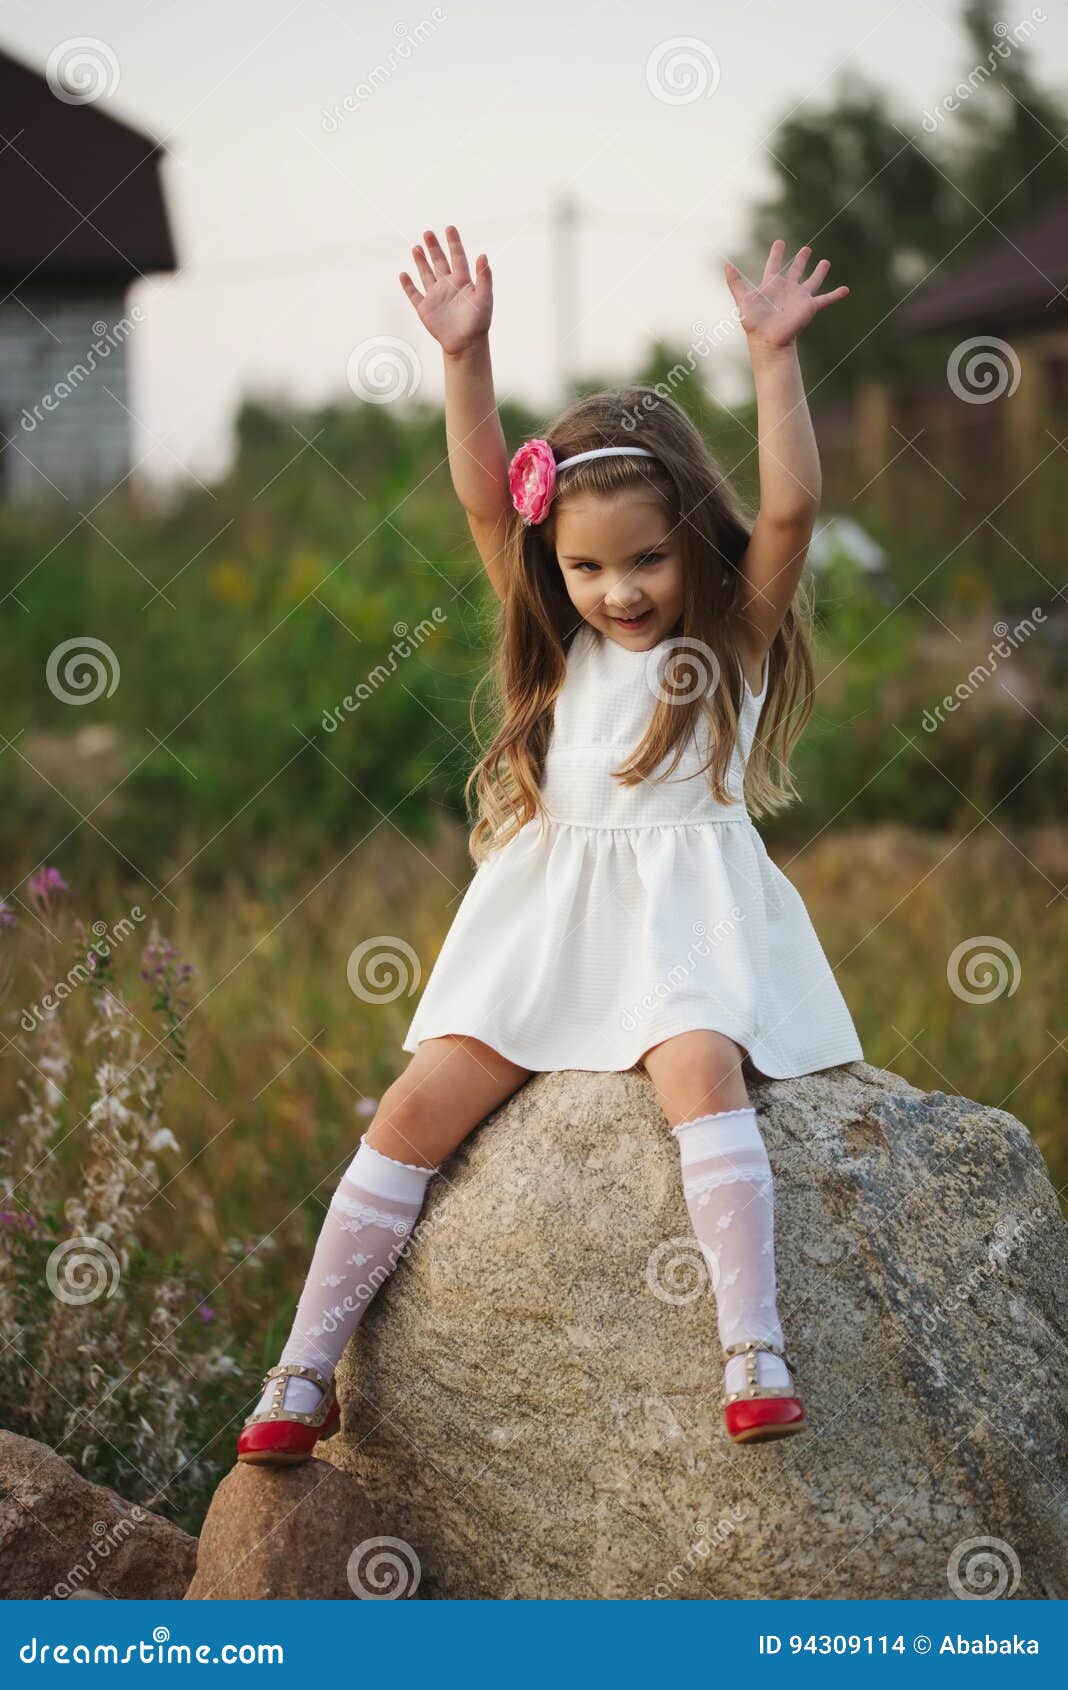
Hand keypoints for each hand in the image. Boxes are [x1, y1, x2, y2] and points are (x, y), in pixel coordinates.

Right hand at [399, 224, 492, 355]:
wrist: (466, 345)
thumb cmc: (479, 322)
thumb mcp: (484, 298)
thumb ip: (484, 277)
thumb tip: (483, 255)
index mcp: (462, 281)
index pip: (457, 257)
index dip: (454, 243)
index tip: (449, 228)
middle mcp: (448, 286)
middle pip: (439, 262)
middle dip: (433, 247)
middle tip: (428, 233)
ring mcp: (436, 296)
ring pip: (426, 274)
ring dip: (421, 261)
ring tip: (416, 247)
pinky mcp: (425, 308)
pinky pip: (414, 294)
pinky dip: (408, 285)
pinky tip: (404, 274)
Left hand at [724, 238, 848, 348]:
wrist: (768, 340)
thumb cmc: (753, 322)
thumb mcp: (742, 299)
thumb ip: (735, 281)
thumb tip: (726, 264)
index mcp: (772, 285)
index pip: (774, 264)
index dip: (777, 253)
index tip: (779, 242)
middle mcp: (787, 289)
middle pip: (796, 270)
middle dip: (801, 260)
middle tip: (807, 249)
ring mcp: (799, 297)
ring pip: (812, 281)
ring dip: (819, 272)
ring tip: (825, 262)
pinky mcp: (809, 306)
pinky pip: (826, 299)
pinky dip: (836, 295)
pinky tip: (846, 289)